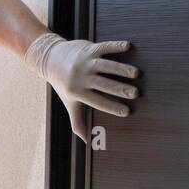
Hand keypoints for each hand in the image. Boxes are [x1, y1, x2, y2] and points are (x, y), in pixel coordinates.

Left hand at [24, 33, 138, 144]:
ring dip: (121, 69)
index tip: (128, 112)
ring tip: (136, 74)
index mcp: (77, 92)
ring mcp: (85, 62)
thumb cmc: (64, 85)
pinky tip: (128, 46)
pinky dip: (116, 46)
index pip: (97, 102)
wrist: (51, 58)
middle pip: (103, 84)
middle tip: (136, 94)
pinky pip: (104, 47)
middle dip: (120, 89)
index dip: (112, 107)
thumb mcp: (70, 103)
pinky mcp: (89, 48)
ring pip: (105, 65)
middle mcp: (81, 77)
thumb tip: (87, 142)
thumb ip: (78, 122)